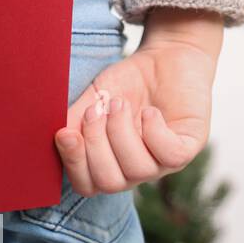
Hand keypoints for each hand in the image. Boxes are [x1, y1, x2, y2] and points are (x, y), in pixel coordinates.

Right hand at [55, 8, 222, 196]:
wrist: (164, 57)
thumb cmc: (126, 82)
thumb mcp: (92, 99)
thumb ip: (73, 120)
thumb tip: (55, 137)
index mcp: (107, 163)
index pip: (86, 185)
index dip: (74, 164)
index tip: (66, 133)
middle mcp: (134, 170)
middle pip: (110, 183)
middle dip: (97, 145)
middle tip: (96, 110)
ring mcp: (162, 162)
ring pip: (139, 170)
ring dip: (123, 132)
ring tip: (121, 103)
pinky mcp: (189, 148)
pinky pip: (170, 156)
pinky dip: (154, 132)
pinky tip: (150, 112)